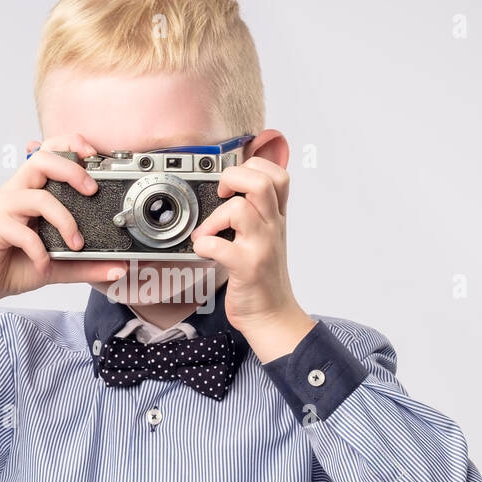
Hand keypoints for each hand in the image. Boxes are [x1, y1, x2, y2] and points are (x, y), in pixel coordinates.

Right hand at [0, 134, 127, 324]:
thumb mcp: (59, 264)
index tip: (94, 155)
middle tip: (92, 190)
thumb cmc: (15, 264)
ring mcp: (3, 208)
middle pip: (41, 159)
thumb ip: (87, 264)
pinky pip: (22, 232)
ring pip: (37, 196)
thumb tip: (118, 267)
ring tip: (75, 243)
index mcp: (31, 190)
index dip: (71, 145)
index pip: (48, 152)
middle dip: (72, 170)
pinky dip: (39, 251)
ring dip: (63, 219)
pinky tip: (44, 265)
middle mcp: (16, 192)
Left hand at [190, 157, 314, 361]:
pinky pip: (220, 246)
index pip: (277, 173)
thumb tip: (230, 187)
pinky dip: (204, 246)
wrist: (272, 315)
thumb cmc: (263, 277)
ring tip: (208, 233)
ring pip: (239, 209)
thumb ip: (257, 212)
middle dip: (232, 178)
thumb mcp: (267, 237)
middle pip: (260, 181)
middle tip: (220, 196)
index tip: (234, 183)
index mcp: (276, 217)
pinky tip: (204, 252)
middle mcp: (272, 227)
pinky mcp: (247, 268)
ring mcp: (261, 247)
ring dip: (213, 218)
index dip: (253, 166)